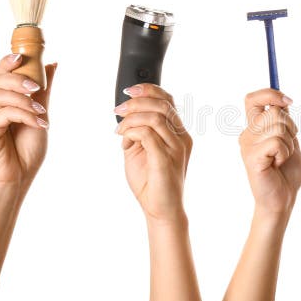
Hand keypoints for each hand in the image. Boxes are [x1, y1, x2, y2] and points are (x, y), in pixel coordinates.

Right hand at [0, 54, 56, 192]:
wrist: (19, 175)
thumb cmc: (26, 147)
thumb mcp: (40, 112)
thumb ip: (42, 90)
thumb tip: (51, 64)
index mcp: (0, 99)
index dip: (8, 61)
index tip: (23, 56)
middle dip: (18, 79)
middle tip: (37, 86)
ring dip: (24, 100)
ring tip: (41, 112)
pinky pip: (4, 113)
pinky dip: (24, 115)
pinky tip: (39, 124)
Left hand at [116, 84, 191, 221]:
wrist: (160, 210)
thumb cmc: (151, 183)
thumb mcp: (141, 151)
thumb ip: (138, 132)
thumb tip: (125, 118)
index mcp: (178, 134)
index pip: (168, 101)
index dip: (149, 89)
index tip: (128, 91)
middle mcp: (182, 138)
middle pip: (163, 104)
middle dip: (136, 102)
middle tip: (118, 110)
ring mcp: (176, 149)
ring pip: (155, 117)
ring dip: (131, 118)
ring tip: (119, 130)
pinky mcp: (166, 160)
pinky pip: (149, 135)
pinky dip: (132, 131)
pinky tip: (124, 139)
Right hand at [239, 89, 300, 215]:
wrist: (283, 199)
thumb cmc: (286, 173)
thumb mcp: (289, 140)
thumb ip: (284, 122)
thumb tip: (284, 100)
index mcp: (254, 128)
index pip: (252, 99)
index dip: (269, 94)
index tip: (288, 101)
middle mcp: (247, 134)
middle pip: (274, 112)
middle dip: (291, 128)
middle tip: (287, 147)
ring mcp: (247, 145)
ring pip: (279, 127)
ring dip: (289, 144)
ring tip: (281, 159)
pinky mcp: (252, 157)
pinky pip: (277, 142)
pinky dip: (285, 153)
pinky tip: (277, 164)